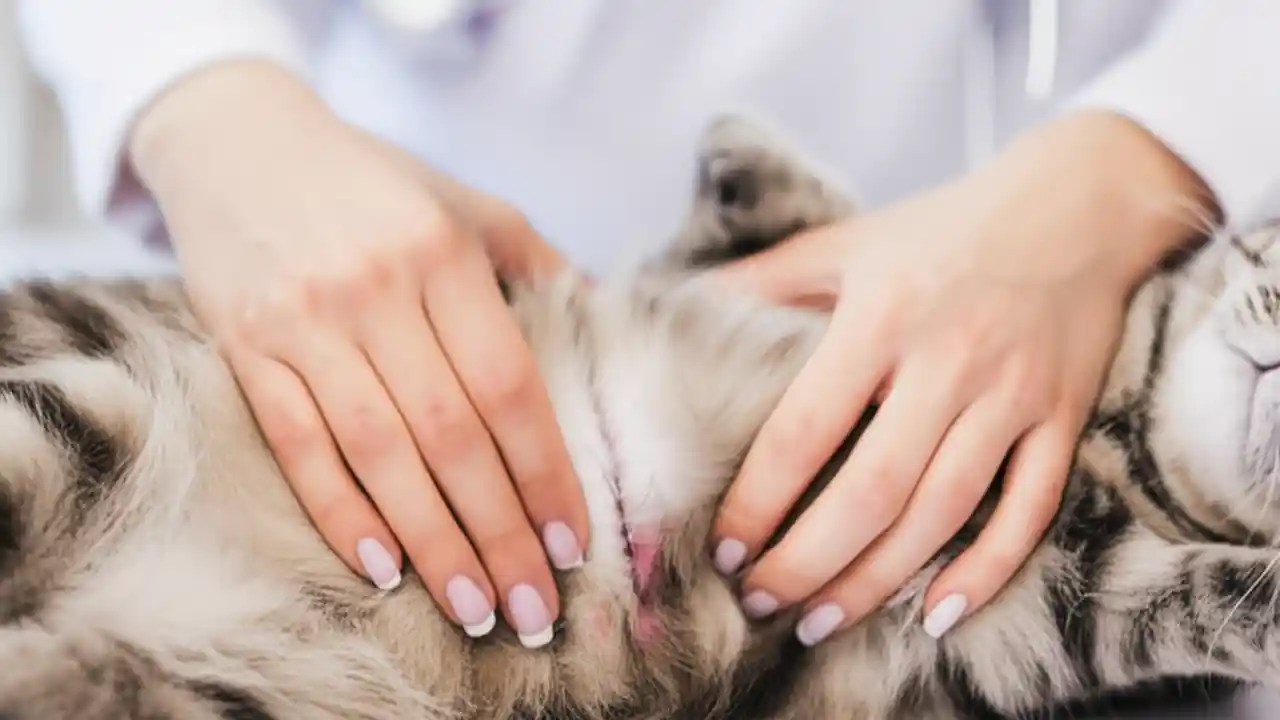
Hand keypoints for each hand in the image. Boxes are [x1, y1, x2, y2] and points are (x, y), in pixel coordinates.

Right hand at [130, 61, 587, 648]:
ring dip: (432, 542)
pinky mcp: (245, 349)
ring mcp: (304, 323)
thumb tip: (605, 323)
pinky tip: (382, 567)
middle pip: (450, 436)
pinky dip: (340, 511)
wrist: (239, 141)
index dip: (545, 473)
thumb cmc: (372, 182)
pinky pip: (297, 445)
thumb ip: (535, 265)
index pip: (508, 387)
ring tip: (475, 607)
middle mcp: (374, 291)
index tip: (572, 542)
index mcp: (441, 256)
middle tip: (534, 609)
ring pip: (379, 453)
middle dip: (498, 532)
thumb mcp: (466, 204)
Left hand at [710, 112, 1213, 644]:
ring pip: (942, 514)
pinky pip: (1028, 510)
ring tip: (819, 623)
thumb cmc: (944, 229)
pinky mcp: (1061, 417)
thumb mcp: (847, 242)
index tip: (722, 550)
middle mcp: (949, 359)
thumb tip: (676, 307)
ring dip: (875, 583)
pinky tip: (934, 615)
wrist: (1079, 203)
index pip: (804, 429)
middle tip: (759, 604)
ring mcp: (1012, 394)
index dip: (757, 501)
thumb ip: (764, 280)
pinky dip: (986, 571)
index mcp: (882, 315)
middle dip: (806, 563)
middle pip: (871, 492)